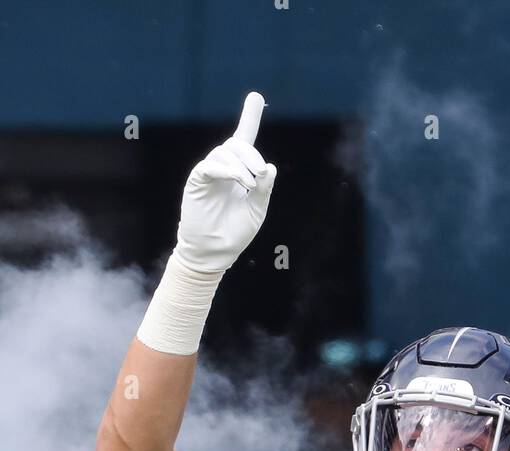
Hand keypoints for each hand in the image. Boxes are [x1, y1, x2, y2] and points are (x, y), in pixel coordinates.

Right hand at [174, 92, 276, 273]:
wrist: (214, 253)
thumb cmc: (235, 233)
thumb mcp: (256, 210)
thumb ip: (264, 188)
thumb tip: (270, 167)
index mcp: (239, 172)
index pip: (244, 139)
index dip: (249, 117)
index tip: (255, 96)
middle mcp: (223, 168)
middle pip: (236, 144)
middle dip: (251, 155)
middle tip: (260, 175)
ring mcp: (209, 173)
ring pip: (225, 153)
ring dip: (242, 166)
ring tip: (250, 186)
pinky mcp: (197, 181)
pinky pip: (210, 166)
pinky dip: (227, 170)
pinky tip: (239, 181)